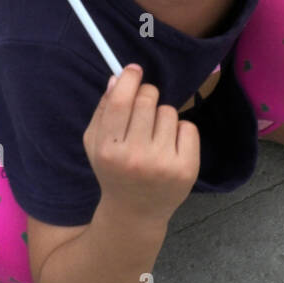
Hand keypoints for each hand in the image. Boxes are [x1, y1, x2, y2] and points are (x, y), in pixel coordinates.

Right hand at [83, 64, 199, 223]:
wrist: (135, 212)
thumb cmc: (114, 171)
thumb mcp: (95, 144)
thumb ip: (103, 110)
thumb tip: (119, 78)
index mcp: (108, 150)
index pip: (121, 102)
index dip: (129, 79)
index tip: (134, 70)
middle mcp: (135, 157)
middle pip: (147, 100)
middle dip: (146, 95)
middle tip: (144, 106)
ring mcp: (163, 164)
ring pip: (169, 112)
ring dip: (162, 117)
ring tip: (154, 136)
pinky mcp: (187, 169)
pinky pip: (188, 127)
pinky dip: (180, 131)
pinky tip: (170, 148)